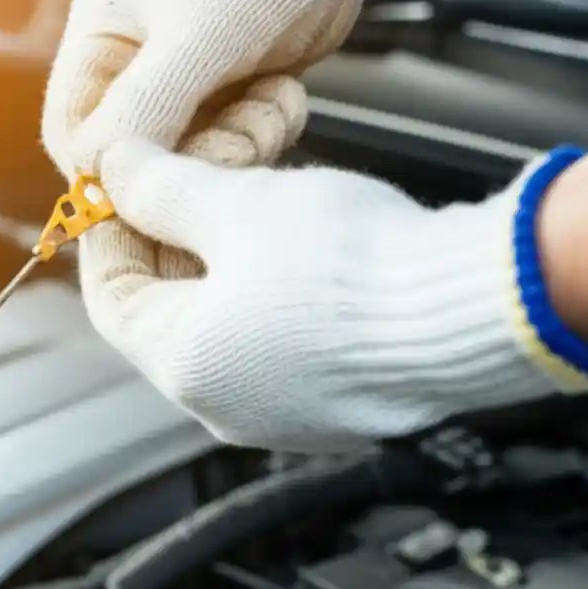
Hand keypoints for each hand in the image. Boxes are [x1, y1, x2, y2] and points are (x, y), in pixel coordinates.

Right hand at [42, 0, 373, 178]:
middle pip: (137, 156)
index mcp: (104, 35)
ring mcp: (190, 78)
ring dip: (237, 148)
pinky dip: (267, 130)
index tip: (150, 199)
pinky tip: (285, 93)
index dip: (107, 179)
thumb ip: (146, 108)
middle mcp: (138, 62)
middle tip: (239, 145)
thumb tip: (99, 180)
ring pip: (192, 157)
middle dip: (189, 162)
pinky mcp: (238, 87)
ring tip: (269, 103)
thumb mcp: (201, 37)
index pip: (75, 136)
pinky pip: (238, 142)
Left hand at [82, 140, 565, 449]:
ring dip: (230, 262)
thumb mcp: (236, 206)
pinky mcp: (340, 410)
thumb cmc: (354, 267)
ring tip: (257, 203)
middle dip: (177, 239)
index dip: (113, 231)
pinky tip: (306, 250)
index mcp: (185, 367)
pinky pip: (283, 348)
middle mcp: (227, 409)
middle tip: (196, 179)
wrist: (476, 309)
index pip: (112, 297)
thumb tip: (115, 171)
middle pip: (171, 312)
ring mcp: (286, 417)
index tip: (126, 186)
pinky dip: (276, 296)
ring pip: (230, 326)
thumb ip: (162, 190)